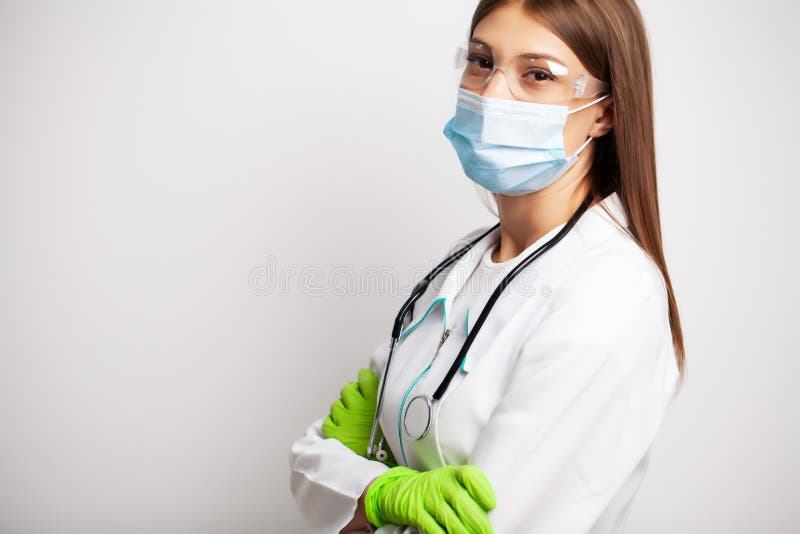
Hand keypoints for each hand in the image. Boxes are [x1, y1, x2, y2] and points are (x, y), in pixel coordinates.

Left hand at [322, 368, 396, 465]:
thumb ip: (390, 410)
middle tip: (359, 408)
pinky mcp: (334, 432)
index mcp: (377, 401)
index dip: (364, 381)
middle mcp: (359, 406)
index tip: (366, 384)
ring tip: (351, 424)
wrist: (380, 474)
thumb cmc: (392, 452)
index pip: (365, 377)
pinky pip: (328, 421)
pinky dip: (333, 426)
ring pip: (336, 405)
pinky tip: (342, 433)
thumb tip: (387, 398)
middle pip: (348, 390)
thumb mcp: (397, 426)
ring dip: (342, 412)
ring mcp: (345, 418)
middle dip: (352, 397)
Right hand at [364, 465, 495, 533]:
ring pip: (449, 519)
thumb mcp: (450, 481)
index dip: (482, 489)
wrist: (400, 491)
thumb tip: (489, 510)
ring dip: (464, 533)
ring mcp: (427, 498)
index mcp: (452, 474)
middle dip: (477, 521)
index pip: (469, 475)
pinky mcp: (416, 512)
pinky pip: (433, 529)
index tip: (491, 504)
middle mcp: (440, 483)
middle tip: (486, 532)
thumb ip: (468, 489)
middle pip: (461, 501)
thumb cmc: (434, 488)